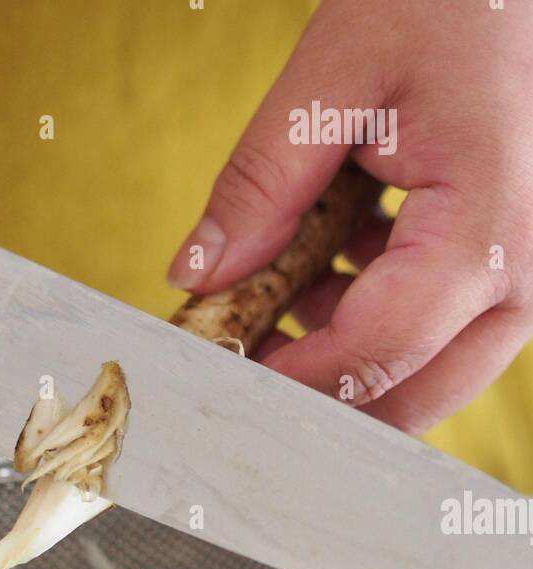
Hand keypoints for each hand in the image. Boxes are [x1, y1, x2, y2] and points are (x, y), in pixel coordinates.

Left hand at [168, 0, 532, 433]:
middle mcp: (525, 275)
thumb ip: (263, 183)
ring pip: (425, 381)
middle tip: (243, 346)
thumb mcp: (337, 73)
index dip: (289, 377)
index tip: (224, 369)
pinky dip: (377, 329)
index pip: (373, 354)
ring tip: (285, 286)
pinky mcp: (513, 275)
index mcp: (484, 229)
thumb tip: (198, 276)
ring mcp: (527, 282)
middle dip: (317, 390)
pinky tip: (333, 269)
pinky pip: (442, 343)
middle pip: (407, 398)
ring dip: (345, 360)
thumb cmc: (450, 4)